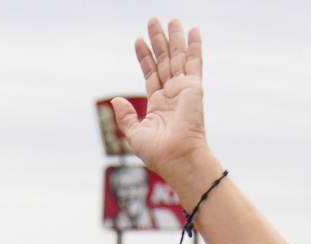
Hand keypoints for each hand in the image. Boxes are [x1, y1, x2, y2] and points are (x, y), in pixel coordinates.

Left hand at [113, 18, 210, 178]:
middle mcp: (172, 94)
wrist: (178, 158)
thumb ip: (125, 116)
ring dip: (173, 38)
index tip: (138, 40)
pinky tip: (193, 30)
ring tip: (170, 19)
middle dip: (158, 40)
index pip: (150, 73)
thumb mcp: (134, 134)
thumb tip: (115, 100)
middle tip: (153, 20)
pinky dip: (194, 46)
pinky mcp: (193, 87)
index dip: (144, 56)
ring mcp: (184, 89)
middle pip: (164, 60)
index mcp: (158, 105)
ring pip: (177, 57)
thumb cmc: (158, 153)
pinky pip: (194, 62)